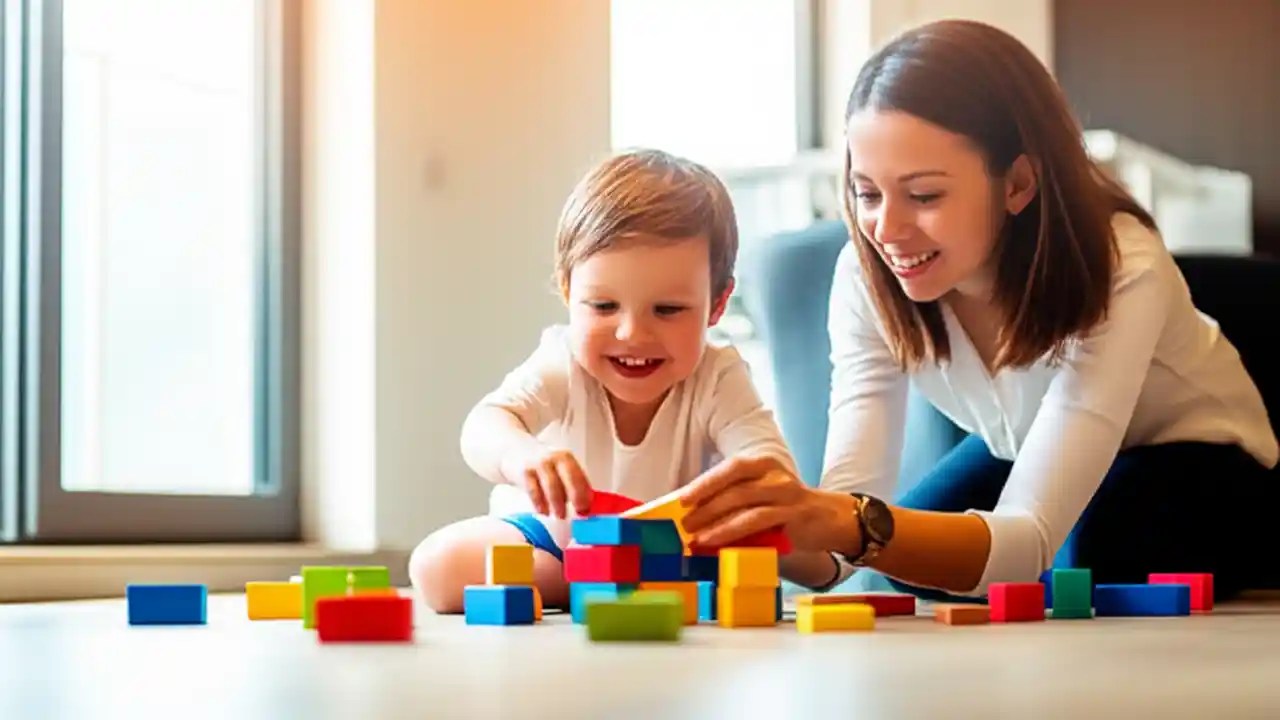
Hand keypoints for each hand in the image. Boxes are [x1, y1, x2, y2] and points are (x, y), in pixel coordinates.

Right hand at [502, 445, 591, 518]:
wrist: (513, 451)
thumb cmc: (541, 465)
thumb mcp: (558, 468)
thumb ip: (571, 484)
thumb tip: (586, 506)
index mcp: (566, 458)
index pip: (580, 475)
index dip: (585, 493)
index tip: (588, 507)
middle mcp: (553, 458)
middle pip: (568, 477)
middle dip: (576, 496)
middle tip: (579, 512)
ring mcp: (538, 464)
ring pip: (551, 485)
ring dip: (558, 503)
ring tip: (560, 515)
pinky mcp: (524, 472)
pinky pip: (534, 490)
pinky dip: (540, 503)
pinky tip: (544, 511)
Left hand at [679, 454, 860, 554]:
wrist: (831, 519)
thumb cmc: (788, 509)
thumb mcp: (763, 498)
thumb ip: (737, 502)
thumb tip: (697, 516)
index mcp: (763, 464)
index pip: (730, 468)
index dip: (704, 482)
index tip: (682, 498)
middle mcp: (774, 474)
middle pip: (732, 485)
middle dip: (703, 504)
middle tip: (683, 522)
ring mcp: (785, 493)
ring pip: (742, 502)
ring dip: (714, 519)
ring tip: (694, 535)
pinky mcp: (792, 515)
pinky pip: (756, 521)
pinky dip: (731, 531)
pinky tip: (715, 540)